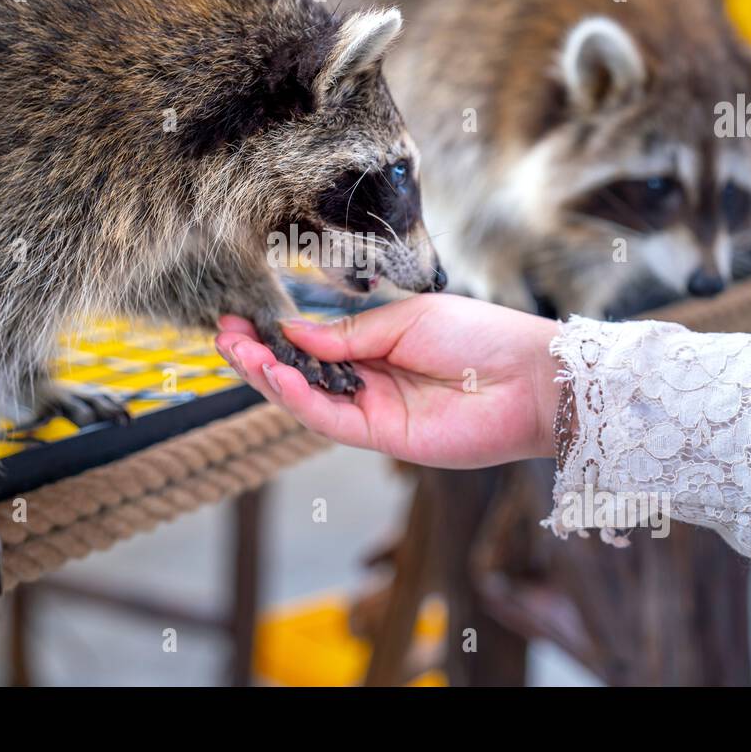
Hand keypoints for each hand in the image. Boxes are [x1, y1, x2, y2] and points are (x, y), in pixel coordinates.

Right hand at [214, 293, 562, 467]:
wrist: (529, 376)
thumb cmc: (479, 335)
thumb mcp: (404, 320)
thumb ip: (347, 333)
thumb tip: (292, 328)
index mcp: (376, 346)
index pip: (312, 343)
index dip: (275, 332)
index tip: (238, 314)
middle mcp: (369, 380)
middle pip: (300, 373)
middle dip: (259, 355)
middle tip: (221, 335)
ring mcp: (373, 410)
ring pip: (307, 399)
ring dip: (268, 377)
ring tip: (236, 351)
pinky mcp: (383, 437)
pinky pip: (331, 419)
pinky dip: (300, 399)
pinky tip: (276, 376)